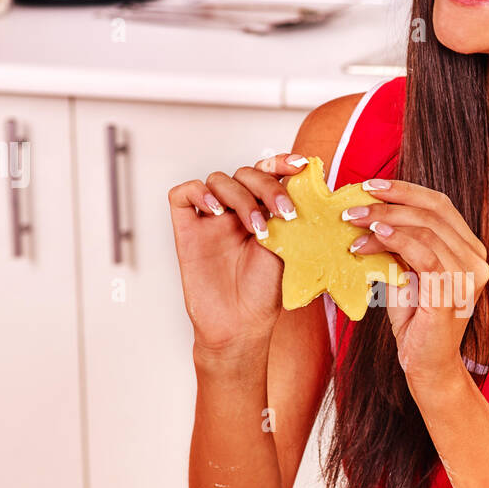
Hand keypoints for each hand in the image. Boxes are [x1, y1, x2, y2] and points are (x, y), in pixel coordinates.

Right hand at [168, 152, 307, 352]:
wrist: (241, 325)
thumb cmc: (265, 292)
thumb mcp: (289, 247)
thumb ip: (289, 217)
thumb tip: (305, 187)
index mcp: (262, 211)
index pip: (269, 172)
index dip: (283, 162)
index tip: (302, 166)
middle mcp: (236, 211)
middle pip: (245, 173)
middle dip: (267, 186)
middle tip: (283, 214)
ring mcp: (211, 220)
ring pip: (218, 180)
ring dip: (240, 196)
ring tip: (255, 227)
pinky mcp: (187, 231)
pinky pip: (182, 194)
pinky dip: (199, 193)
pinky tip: (216, 210)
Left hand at [345, 177, 488, 389]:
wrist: (425, 364)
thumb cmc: (415, 320)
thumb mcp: (406, 272)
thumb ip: (398, 244)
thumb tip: (368, 212)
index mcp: (470, 250)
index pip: (440, 205)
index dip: (406, 190)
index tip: (371, 186)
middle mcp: (476, 259)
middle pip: (433, 212)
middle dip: (389, 203)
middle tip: (352, 206)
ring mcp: (468, 276)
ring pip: (426, 230)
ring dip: (383, 222)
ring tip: (352, 224)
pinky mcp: (452, 292)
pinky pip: (424, 254)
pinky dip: (396, 240)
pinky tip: (372, 237)